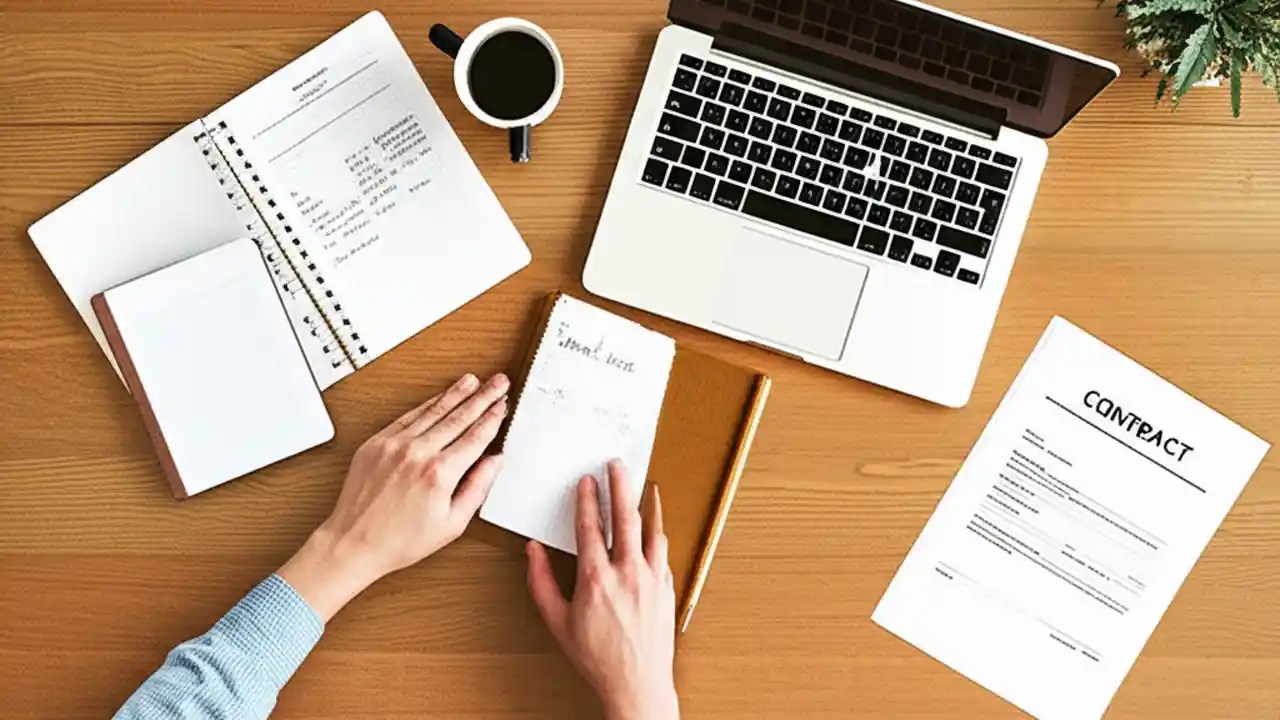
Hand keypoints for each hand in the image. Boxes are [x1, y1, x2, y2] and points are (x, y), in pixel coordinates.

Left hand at [280, 372, 508, 620]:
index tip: (502, 405)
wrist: (353, 542)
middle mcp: (417, 453)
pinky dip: (427, 404)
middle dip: (483, 396)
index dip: (492, 417)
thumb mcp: (452, 524)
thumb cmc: (400, 540)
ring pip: (434, 410)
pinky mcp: (377, 442)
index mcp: (439, 474)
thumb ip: (477, 488)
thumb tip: (494, 462)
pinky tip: (440, 396)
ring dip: (457, 393)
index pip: (475, 436)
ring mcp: (394, 444)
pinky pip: (408, 416)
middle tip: (498, 382)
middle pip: (459, 416)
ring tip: (474, 380)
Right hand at [526, 461, 678, 719]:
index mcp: (596, 579)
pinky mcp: (667, 587)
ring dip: (645, 504)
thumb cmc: (596, 657)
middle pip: (624, 517)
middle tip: (617, 465)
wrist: (637, 684)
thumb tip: (533, 551)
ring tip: (642, 485)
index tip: (586, 481)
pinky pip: (663, 550)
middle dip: (620, 486)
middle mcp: (627, 573)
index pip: (590, 527)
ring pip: (651, 529)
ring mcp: (651, 578)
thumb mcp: (557, 621)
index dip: (587, 499)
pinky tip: (656, 523)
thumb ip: (541, 582)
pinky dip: (658, 531)